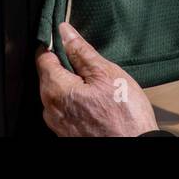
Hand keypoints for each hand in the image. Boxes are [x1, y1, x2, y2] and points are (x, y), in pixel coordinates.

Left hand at [35, 22, 158, 136]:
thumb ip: (81, 51)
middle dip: (65, 65)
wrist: (135, 146)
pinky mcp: (66, 133)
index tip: (67, 38)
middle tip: (89, 63)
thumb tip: (65, 32)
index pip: (43, 57)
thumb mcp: (106, 73)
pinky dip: (75, 100)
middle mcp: (50, 109)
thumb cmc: (125, 115)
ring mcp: (57, 123)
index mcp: (55, 90)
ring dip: (71, 83)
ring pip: (57, 92)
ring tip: (95, 84)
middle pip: (49, 75)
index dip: (55, 43)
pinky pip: (64, 108)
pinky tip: (94, 100)